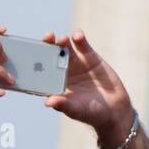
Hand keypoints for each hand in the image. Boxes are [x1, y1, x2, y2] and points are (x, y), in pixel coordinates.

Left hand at [41, 31, 133, 148]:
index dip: (36, 61)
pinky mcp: (90, 57)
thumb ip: (63, 105)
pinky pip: (82, 45)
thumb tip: (48, 102)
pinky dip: (79, 39)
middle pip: (51, 55)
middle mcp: (63, 71)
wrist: (115, 109)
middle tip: (47, 38)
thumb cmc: (91, 113)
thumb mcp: (76, 110)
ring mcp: (76, 63)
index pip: (42, 70)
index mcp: (54, 84)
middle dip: (48, 45)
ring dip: (62, 41)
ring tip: (62, 39)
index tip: (33, 55)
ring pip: (65, 48)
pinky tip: (78, 35)